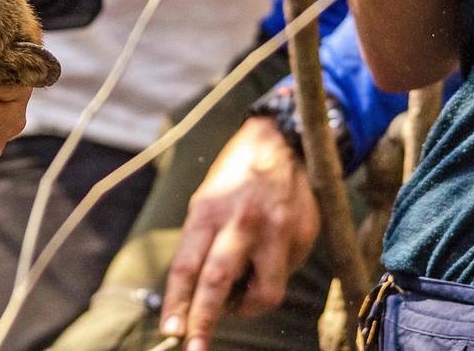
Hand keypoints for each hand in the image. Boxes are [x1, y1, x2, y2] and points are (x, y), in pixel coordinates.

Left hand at [160, 117, 319, 350]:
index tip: (171, 330)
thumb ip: (202, 246)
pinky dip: (271, 279)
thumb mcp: (206, 202)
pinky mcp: (302, 237)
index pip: (187, 266)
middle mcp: (240, 222)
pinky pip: (285, 274)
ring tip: (239, 302)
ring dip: (246, 308)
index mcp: (208, 212)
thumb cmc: (234, 178)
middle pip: (218, 282)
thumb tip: (198, 297)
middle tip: (194, 348)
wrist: (280, 143)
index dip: (177, 303)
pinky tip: (267, 263)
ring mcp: (275, 231)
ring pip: (263, 292)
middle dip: (203, 321)